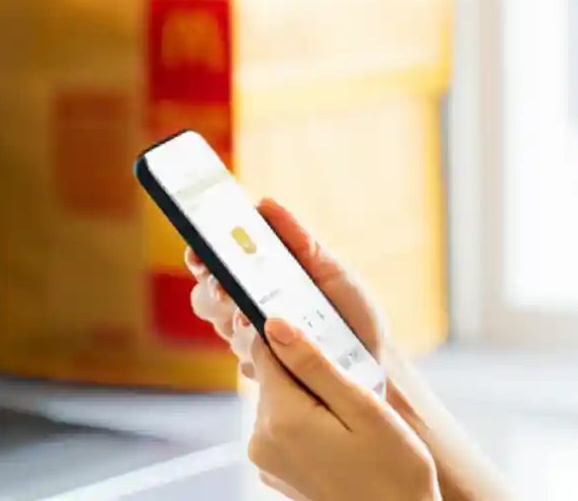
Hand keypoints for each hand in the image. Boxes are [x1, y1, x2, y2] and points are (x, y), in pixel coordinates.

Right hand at [185, 198, 391, 379]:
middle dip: (211, 290)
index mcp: (261, 278)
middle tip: (223, 288)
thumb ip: (298, 239)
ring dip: (234, 321)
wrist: (377, 361)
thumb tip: (264, 203)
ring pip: (223, 329)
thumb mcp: (330, 268)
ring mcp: (256, 342)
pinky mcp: (266, 373)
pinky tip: (273, 350)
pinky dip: (257, 353)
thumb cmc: (353, 311)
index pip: (216, 264)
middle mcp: (250, 308)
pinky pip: (248, 363)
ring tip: (252, 318)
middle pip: (207, 298)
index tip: (200, 252)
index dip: (201, 257)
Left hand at [246, 317, 439, 500]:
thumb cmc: (392, 470)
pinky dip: (310, 421)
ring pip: (282, 401)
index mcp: (280, 419)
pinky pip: (285, 428)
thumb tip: (274, 324)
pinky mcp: (277, 473)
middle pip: (275, 377)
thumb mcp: (361, 407)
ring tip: (352, 418)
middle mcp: (260, 441)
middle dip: (309, 371)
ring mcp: (266, 462)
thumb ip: (313, 364)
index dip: (295, 338)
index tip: (329, 347)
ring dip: (312, 397)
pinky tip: (342, 437)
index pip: (267, 351)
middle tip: (354, 388)